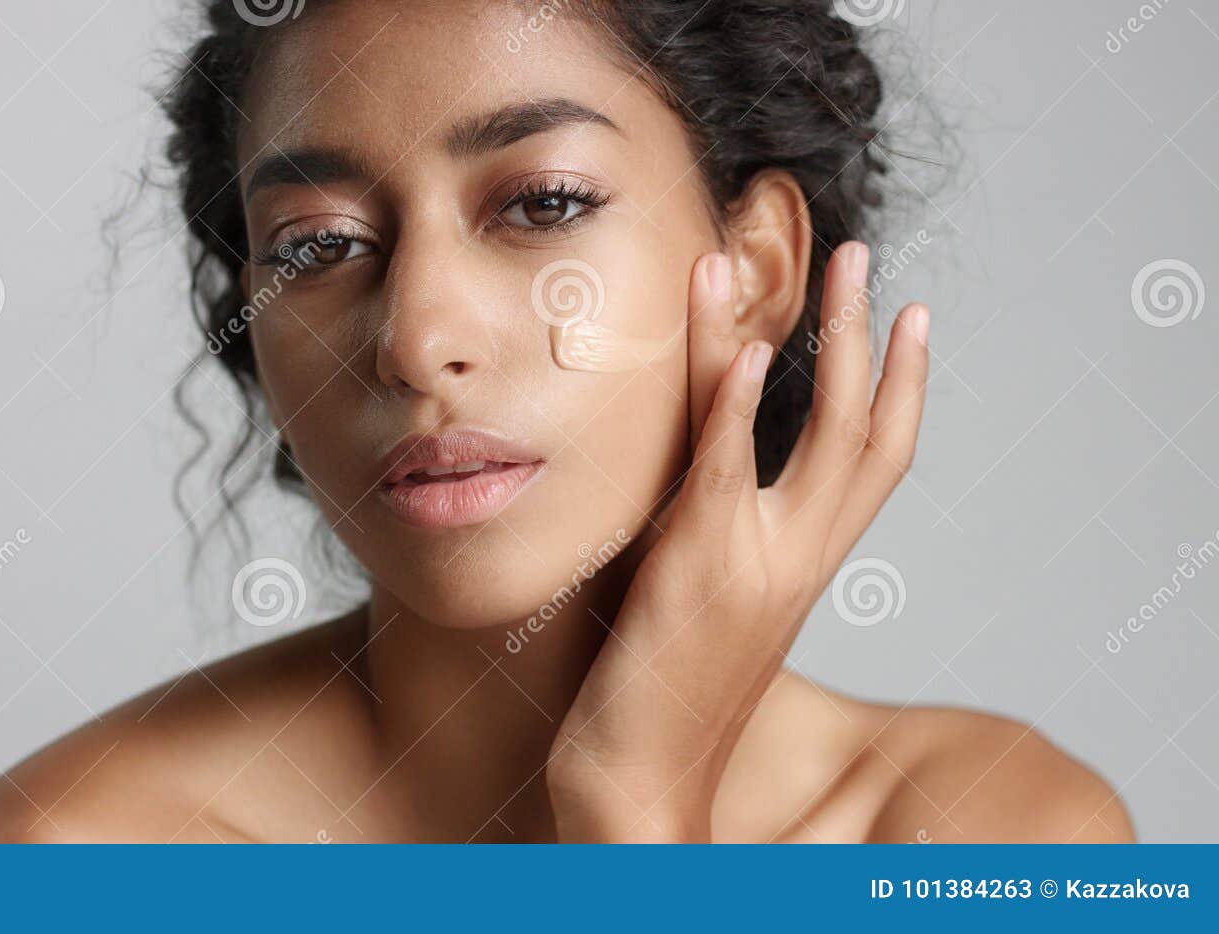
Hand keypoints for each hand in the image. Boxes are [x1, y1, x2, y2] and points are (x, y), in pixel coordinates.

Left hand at [546, 242, 929, 841]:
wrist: (638, 777)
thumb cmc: (661, 693)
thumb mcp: (709, 602)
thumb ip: (722, 538)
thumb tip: (700, 485)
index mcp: (807, 566)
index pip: (879, 463)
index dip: (904, 387)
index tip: (909, 317)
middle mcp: (801, 559)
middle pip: (870, 431)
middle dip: (871, 336)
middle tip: (866, 256)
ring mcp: (757, 559)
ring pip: (816, 431)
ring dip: (822, 336)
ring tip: (821, 261)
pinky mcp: (697, 564)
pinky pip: (730, 466)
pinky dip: (744, 401)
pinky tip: (750, 343)